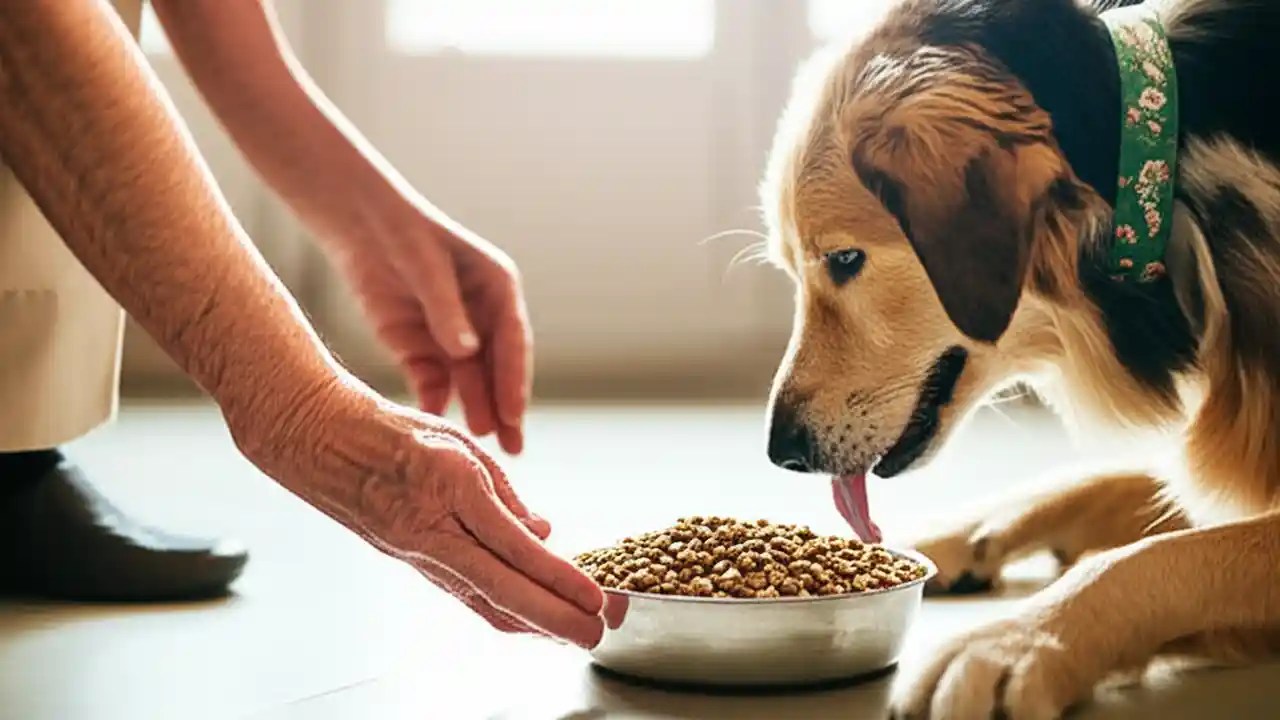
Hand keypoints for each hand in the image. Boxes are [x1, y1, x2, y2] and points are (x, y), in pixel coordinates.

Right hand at [231, 381, 603, 646]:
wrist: (320, 442)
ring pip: (483, 603)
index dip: (559, 579)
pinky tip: (529, 618)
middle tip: (595, 634)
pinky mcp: (414, 563)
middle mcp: (434, 529)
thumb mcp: (459, 444)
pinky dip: (502, 610)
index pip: (516, 546)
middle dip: (555, 620)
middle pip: (503, 591)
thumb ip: (505, 494)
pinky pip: (465, 595)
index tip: (596, 599)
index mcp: (451, 487)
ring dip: (532, 624)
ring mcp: (419, 553)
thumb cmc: (391, 432)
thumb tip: (542, 534)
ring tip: (572, 634)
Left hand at [336, 198, 530, 453]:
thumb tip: (468, 354)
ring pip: (469, 382)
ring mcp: (452, 336)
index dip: (515, 379)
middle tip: (513, 447)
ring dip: (475, 409)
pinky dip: (434, 403)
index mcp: (498, 290)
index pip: (513, 341)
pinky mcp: (421, 349)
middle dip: (504, 407)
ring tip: (479, 442)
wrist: (358, 226)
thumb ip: (446, 311)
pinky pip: (432, 383)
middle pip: (497, 369)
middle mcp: (482, 318)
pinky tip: (434, 422)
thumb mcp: (425, 266)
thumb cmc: (402, 233)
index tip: (514, 413)